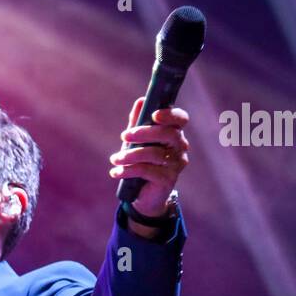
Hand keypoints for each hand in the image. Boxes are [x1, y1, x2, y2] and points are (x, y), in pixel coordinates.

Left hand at [109, 96, 190, 216]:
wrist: (144, 194)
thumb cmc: (142, 161)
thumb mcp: (138, 141)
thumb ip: (138, 122)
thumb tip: (140, 101)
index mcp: (175, 133)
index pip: (181, 119)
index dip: (170, 115)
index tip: (153, 114)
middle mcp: (180, 147)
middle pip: (168, 134)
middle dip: (144, 133)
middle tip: (124, 135)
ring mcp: (176, 164)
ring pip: (154, 154)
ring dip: (130, 155)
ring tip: (115, 159)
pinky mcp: (168, 180)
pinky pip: (147, 171)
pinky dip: (128, 171)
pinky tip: (116, 172)